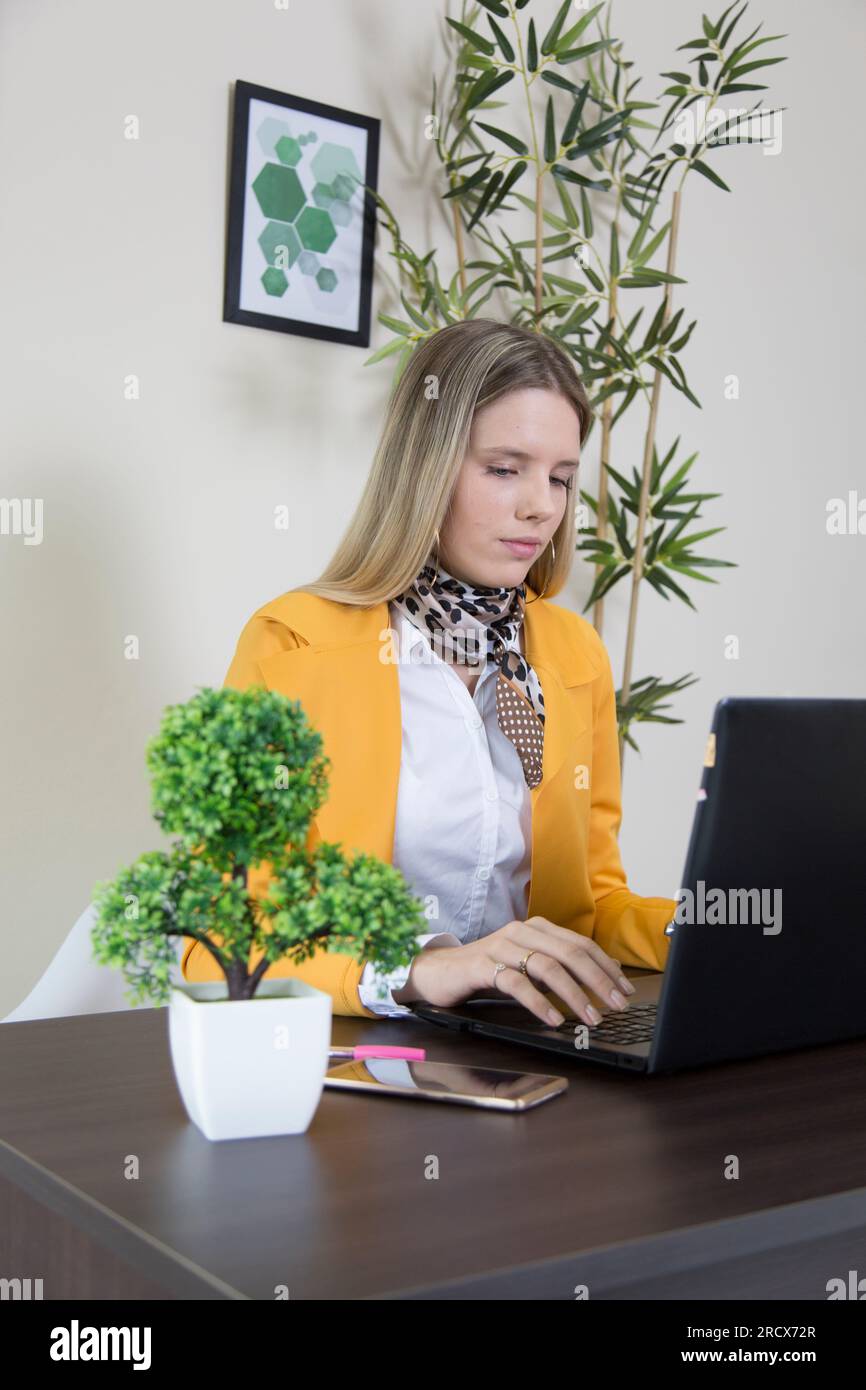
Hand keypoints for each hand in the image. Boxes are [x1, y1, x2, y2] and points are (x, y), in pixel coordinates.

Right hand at [393, 916, 635, 1027]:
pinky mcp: (482, 965)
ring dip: (574, 994)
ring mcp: (501, 946)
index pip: (581, 944)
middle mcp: (521, 931)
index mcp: (536, 928)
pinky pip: (517, 982)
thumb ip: (555, 968)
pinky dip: (539, 1002)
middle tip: (616, 1005)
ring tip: (590, 1017)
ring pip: (547, 966)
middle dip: (598, 980)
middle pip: (570, 952)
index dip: (606, 967)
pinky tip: (553, 1019)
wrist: (437, 971)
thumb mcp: (526, 966)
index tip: (624, 990)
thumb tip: (598, 982)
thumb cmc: (486, 970)